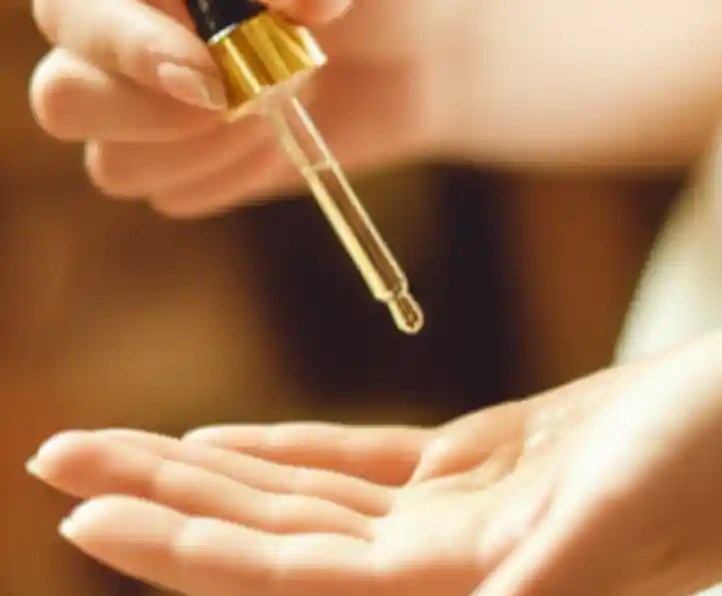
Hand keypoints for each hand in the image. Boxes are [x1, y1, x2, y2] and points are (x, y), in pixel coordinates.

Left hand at [26, 316, 721, 595]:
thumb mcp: (628, 520)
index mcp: (480, 582)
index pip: (303, 577)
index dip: (192, 547)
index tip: (89, 511)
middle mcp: (465, 560)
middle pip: (284, 539)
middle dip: (169, 503)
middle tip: (58, 458)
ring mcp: (479, 510)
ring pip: (316, 498)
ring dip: (218, 473)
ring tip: (122, 445)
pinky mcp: (503, 461)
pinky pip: (371, 464)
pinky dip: (298, 452)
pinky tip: (240, 440)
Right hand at [28, 0, 444, 216]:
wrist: (404, 54)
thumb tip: (304, 3)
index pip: (71, 8)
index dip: (126, 47)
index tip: (208, 74)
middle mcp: (109, 37)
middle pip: (64, 99)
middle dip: (158, 115)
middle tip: (244, 100)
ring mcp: (136, 110)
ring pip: (113, 165)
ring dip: (210, 149)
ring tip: (281, 105)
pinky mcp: (177, 167)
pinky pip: (175, 197)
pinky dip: (236, 175)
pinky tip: (276, 138)